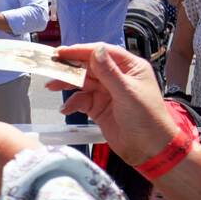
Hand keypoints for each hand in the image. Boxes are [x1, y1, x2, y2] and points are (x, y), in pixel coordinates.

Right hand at [48, 44, 177, 164]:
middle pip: (89, 66)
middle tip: (51, 66)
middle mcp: (118, 77)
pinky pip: (81, 100)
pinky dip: (72, 103)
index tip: (63, 52)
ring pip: (82, 82)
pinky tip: (66, 109)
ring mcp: (107, 92)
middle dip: (70, 67)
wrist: (149, 150)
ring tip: (51, 86)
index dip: (82, 51)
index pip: (103, 53)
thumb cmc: (147, 119)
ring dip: (67, 84)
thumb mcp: (127, 93)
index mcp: (130, 67)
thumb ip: (109, 72)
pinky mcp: (99, 107)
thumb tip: (96, 49)